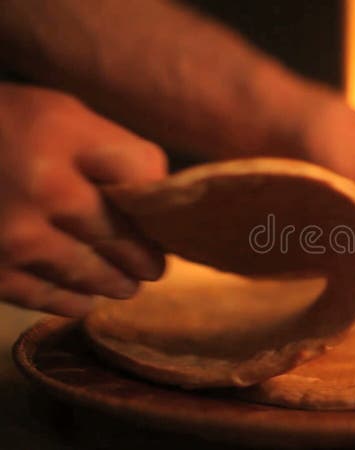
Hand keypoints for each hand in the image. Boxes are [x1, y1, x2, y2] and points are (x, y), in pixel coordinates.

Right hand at [0, 84, 166, 315]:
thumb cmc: (0, 124)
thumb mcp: (56, 113)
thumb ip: (105, 149)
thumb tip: (154, 195)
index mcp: (66, 138)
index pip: (144, 172)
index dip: (158, 192)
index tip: (163, 210)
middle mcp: (46, 189)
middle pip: (123, 234)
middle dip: (145, 254)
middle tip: (155, 266)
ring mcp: (17, 235)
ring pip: (91, 272)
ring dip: (116, 282)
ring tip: (128, 284)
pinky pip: (48, 295)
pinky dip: (73, 300)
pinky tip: (85, 299)